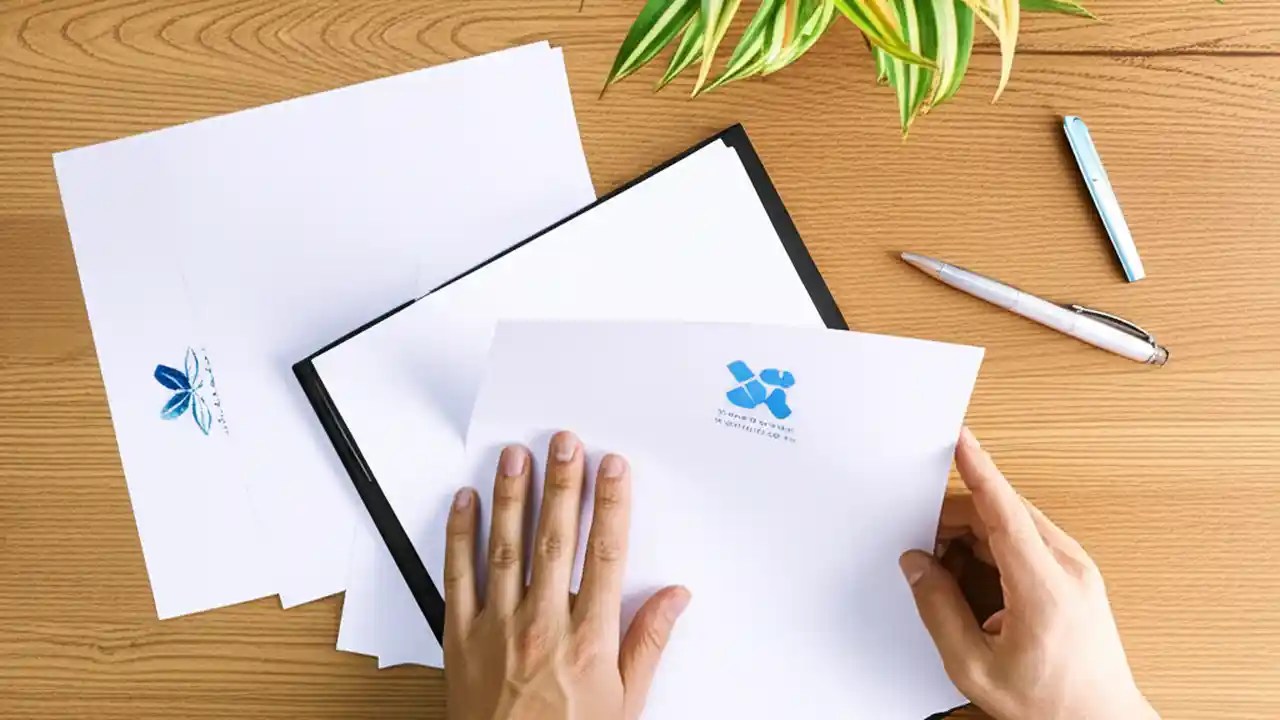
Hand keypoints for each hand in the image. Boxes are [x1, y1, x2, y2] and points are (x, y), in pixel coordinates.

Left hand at [444, 431, 690, 719]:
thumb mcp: (626, 700)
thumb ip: (648, 641)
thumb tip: (675, 597)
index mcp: (589, 640)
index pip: (605, 555)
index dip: (611, 505)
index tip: (613, 469)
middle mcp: (543, 626)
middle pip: (555, 539)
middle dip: (562, 484)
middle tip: (565, 442)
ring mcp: (498, 628)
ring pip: (506, 548)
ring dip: (512, 497)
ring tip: (516, 456)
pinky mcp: (460, 637)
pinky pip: (457, 577)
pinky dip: (459, 536)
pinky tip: (466, 503)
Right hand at [900, 428, 1158, 719]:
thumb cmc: (1050, 704)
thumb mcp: (975, 667)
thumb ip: (939, 611)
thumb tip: (918, 566)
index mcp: (1044, 588)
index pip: (1005, 512)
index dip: (979, 470)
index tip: (961, 439)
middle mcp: (1068, 568)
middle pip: (1000, 513)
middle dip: (954, 521)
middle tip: (924, 552)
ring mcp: (1075, 568)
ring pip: (1010, 523)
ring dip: (971, 537)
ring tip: (951, 582)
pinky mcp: (1074, 573)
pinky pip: (1024, 540)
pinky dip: (991, 550)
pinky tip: (976, 586)